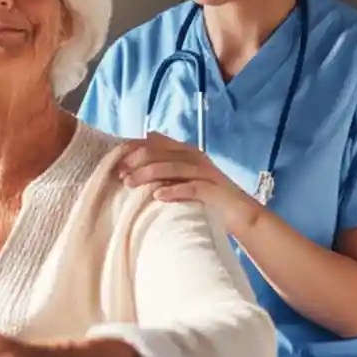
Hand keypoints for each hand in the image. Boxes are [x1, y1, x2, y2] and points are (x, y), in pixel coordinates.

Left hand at [116, 132, 262, 233]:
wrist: (241, 214)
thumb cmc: (206, 197)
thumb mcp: (183, 176)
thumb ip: (165, 162)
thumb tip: (143, 142)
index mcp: (186, 151)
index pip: (155, 142)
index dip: (133, 149)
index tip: (116, 161)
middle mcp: (195, 158)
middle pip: (160, 153)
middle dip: (136, 162)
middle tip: (121, 175)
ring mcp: (205, 173)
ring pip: (172, 167)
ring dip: (148, 174)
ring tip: (130, 184)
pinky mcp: (213, 191)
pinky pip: (192, 188)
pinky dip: (174, 190)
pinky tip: (158, 196)